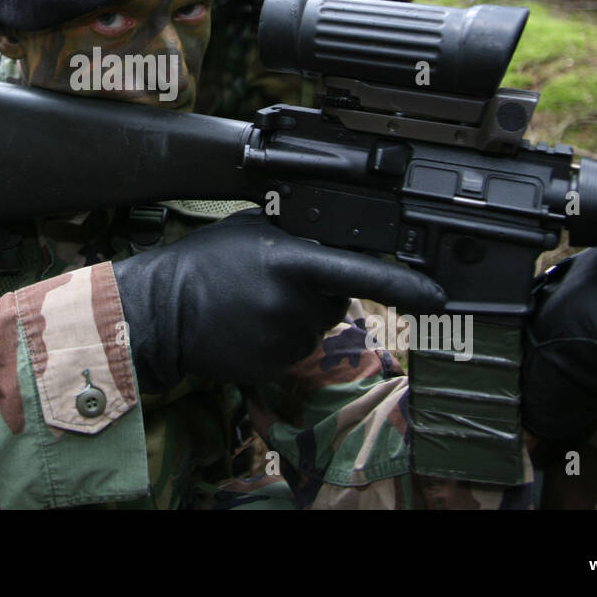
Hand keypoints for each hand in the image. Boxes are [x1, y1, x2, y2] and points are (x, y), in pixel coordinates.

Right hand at [114, 209, 443, 391]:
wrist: (160, 312)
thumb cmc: (202, 264)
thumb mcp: (253, 229)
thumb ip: (299, 234)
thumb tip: (337, 237)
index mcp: (289, 264)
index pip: (359, 273)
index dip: (402, 286)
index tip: (437, 297)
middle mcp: (293, 305)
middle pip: (339, 300)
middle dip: (321, 289)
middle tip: (274, 278)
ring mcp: (284, 340)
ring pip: (317, 326)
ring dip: (298, 314)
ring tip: (252, 301)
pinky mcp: (275, 366)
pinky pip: (296, 349)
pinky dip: (280, 337)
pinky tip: (248, 323)